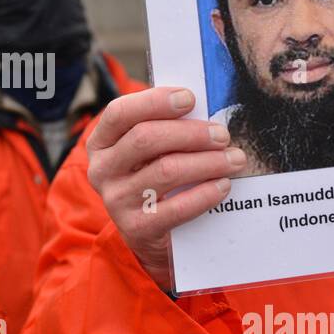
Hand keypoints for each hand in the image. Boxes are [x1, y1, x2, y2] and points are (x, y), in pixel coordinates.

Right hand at [85, 87, 244, 289]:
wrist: (147, 234)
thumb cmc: (154, 177)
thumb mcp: (148, 151)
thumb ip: (164, 128)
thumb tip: (204, 108)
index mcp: (100, 143)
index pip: (120, 113)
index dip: (155, 101)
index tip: (190, 98)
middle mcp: (101, 170)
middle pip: (145, 139)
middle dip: (190, 133)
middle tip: (222, 135)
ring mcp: (116, 201)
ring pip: (166, 170)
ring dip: (207, 162)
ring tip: (233, 159)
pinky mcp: (137, 228)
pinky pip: (177, 207)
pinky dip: (205, 194)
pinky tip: (223, 185)